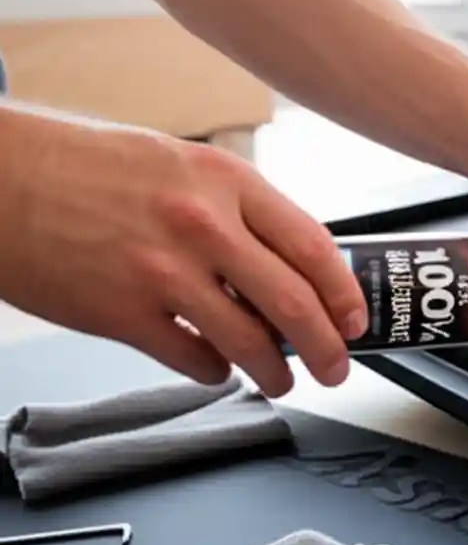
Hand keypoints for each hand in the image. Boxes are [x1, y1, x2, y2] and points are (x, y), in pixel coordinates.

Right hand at [0, 113, 366, 396]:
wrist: (0, 180)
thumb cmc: (87, 168)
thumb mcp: (180, 165)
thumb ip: (235, 209)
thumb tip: (288, 263)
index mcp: (225, 181)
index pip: (312, 245)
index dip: (344, 292)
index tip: (355, 318)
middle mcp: (203, 225)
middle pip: (294, 302)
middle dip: (328, 347)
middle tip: (337, 368)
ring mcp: (163, 272)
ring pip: (250, 342)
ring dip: (275, 371)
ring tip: (280, 380)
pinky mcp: (123, 314)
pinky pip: (193, 359)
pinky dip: (215, 371)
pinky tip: (214, 366)